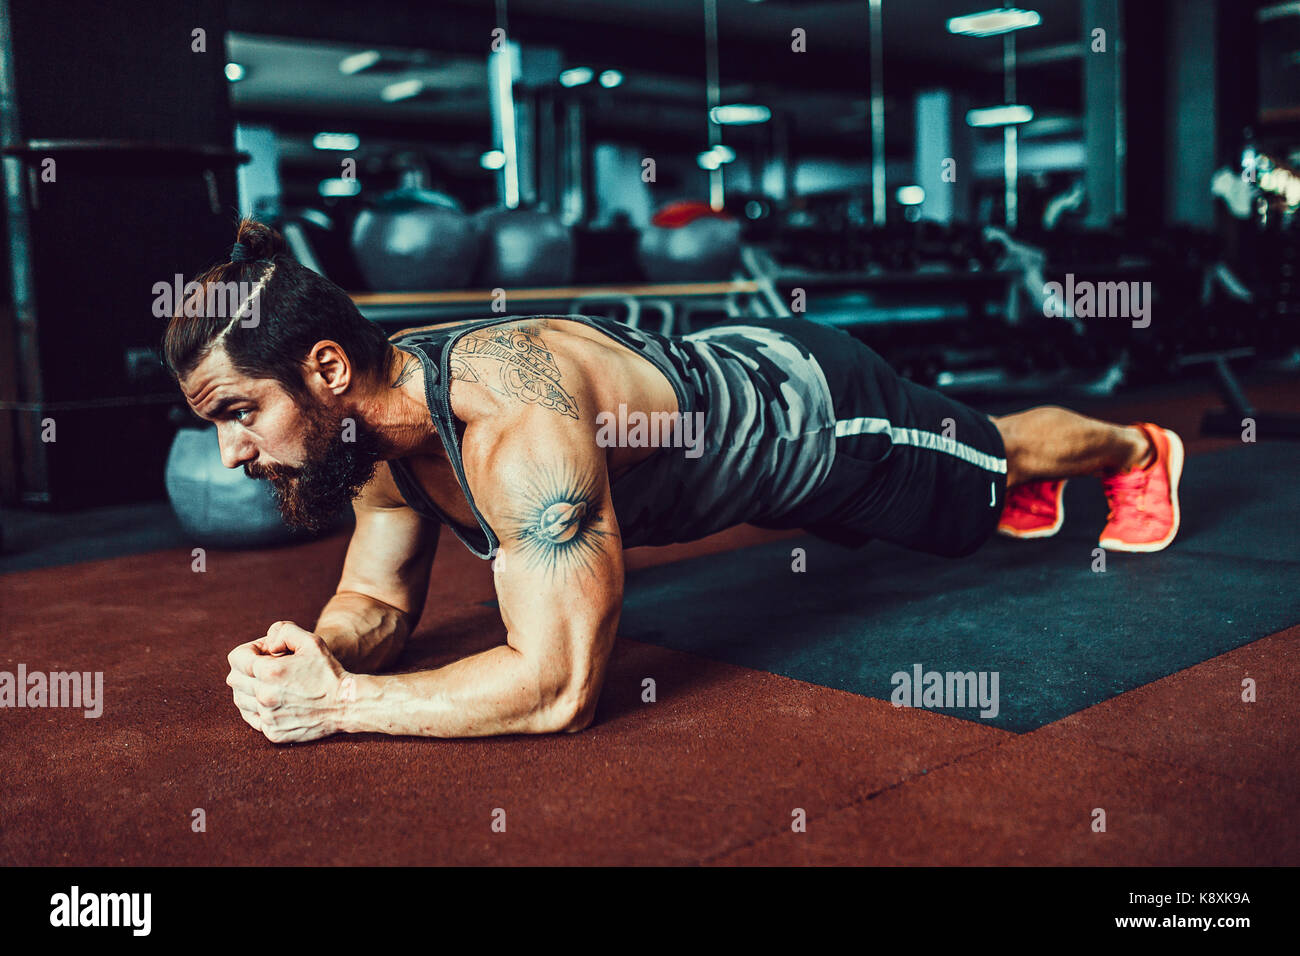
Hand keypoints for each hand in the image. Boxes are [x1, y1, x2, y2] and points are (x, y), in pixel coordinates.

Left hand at [226, 621, 349, 743]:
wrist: (345, 705)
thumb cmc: (328, 671)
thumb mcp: (311, 641)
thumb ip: (284, 631)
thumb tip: (267, 643)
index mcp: (270, 672)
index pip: (236, 658)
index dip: (250, 649)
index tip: (266, 652)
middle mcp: (264, 696)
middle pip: (234, 678)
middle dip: (247, 668)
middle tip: (268, 666)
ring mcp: (267, 717)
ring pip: (239, 700)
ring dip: (249, 688)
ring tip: (270, 683)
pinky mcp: (272, 732)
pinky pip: (251, 717)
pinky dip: (256, 707)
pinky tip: (272, 700)